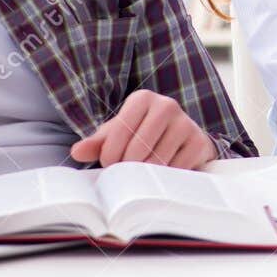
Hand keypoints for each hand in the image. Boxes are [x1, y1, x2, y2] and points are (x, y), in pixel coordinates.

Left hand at [69, 89, 218, 169]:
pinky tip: (163, 173)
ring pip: (156, 161)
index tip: (110, 162)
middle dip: (127, 167)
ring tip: (144, 172)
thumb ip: (97, 142)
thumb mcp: (119, 134)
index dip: (110, 155)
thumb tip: (76, 151)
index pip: (118, 132)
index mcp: (143, 98)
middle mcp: (167, 105)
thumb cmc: (143, 136)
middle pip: (137, 150)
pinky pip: (175, 169)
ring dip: (146, 174)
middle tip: (127, 170)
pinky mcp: (199, 142)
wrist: (182, 140)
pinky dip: (165, 178)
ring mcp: (186, 123)